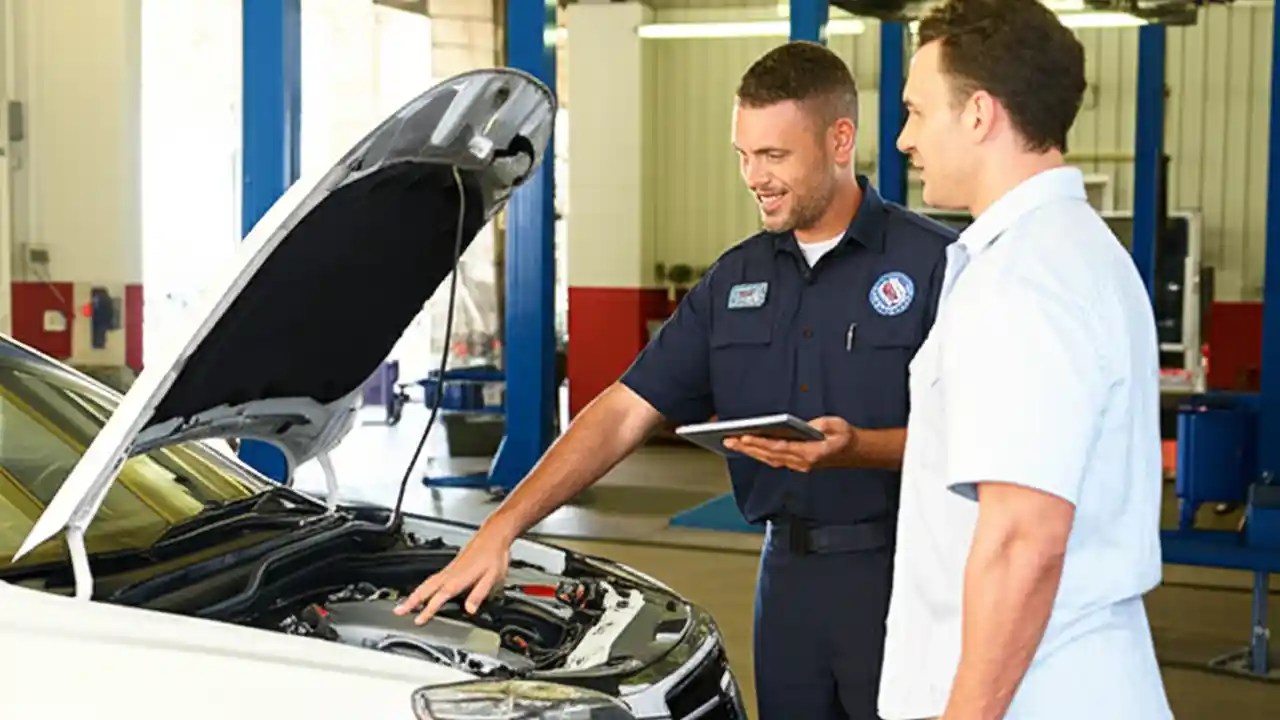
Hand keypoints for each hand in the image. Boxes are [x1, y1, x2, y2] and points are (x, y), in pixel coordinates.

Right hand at [393, 522, 513, 624]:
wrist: (494, 535)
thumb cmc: (494, 555)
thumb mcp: (492, 578)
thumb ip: (478, 594)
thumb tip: (470, 609)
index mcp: (458, 579)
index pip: (439, 597)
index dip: (428, 610)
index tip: (418, 620)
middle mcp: (450, 574)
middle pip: (426, 589)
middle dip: (411, 601)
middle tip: (398, 611)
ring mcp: (450, 569)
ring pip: (427, 582)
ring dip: (415, 594)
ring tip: (405, 604)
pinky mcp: (452, 566)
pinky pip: (433, 578)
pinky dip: (423, 586)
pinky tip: (424, 590)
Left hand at [722, 416, 856, 471]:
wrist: (856, 452)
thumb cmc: (845, 437)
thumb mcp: (835, 425)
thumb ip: (819, 425)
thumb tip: (803, 426)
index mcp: (810, 454)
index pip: (779, 448)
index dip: (761, 443)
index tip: (745, 437)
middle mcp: (802, 462)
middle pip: (769, 455)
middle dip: (748, 448)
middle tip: (729, 440)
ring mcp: (799, 465)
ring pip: (769, 459)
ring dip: (750, 452)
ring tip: (733, 443)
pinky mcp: (797, 463)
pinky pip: (774, 460)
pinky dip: (759, 454)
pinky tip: (748, 447)